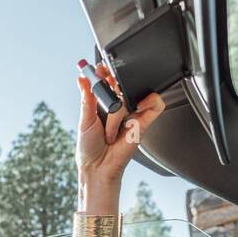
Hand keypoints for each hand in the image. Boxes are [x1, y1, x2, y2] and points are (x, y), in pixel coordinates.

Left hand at [76, 62, 165, 209]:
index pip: (109, 81)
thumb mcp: (84, 119)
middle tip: (104, 94)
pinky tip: (137, 108)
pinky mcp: (144, 122)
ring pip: (131, 96)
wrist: (98, 167)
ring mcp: (133, 114)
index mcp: (105, 104)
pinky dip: (150, 101)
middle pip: (121, 85)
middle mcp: (120, 108)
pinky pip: (156, 104)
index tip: (98, 69)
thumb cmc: (89, 148)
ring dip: (118, 112)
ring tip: (109, 128)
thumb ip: (86, 97)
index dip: (105, 72)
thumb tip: (81, 79)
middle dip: (112, 85)